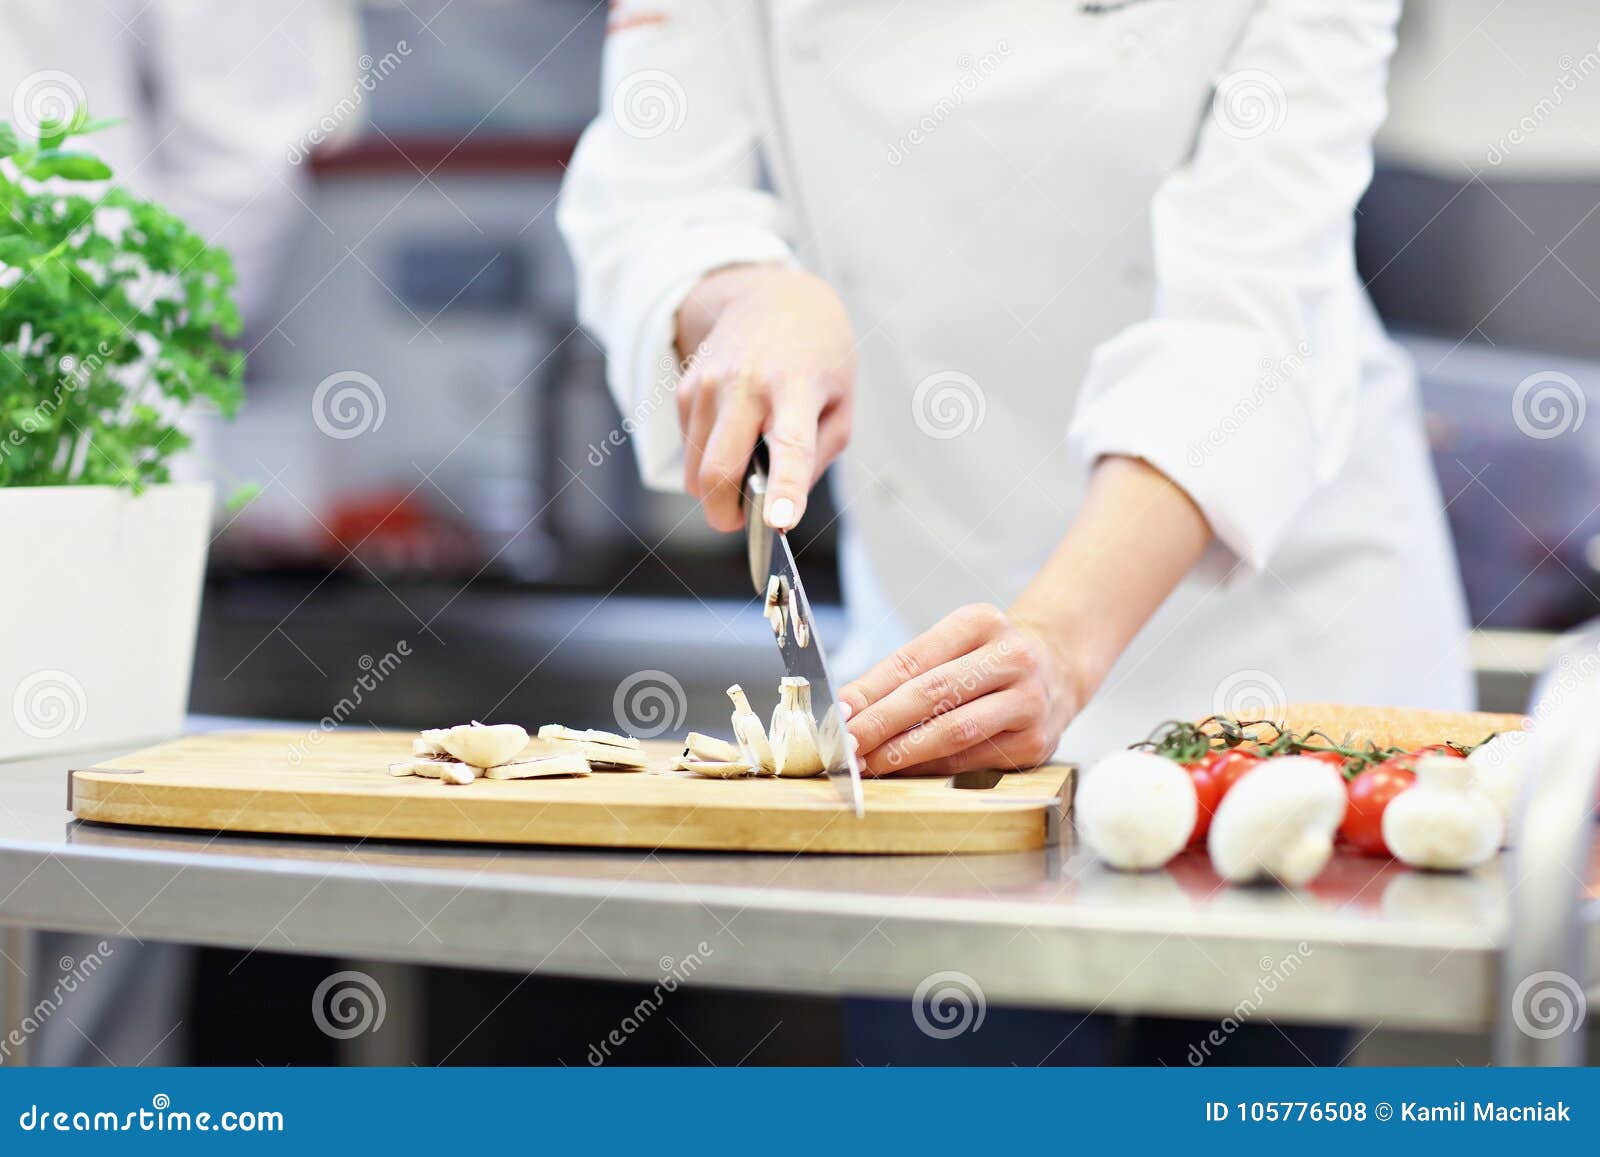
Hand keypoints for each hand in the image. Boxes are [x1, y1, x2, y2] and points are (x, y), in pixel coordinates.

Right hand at [675, 265, 854, 531]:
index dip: (784, 490)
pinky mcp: (684, 389)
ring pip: (696, 470)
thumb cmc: (818, 356)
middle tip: (742, 522)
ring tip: (748, 462)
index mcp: (795, 387)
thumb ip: (817, 458)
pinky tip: (734, 430)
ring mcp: (707, 385)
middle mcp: (745, 384)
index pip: (789, 446)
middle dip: (725, 514)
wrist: (772, 296)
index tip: (779, 522)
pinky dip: (708, 459)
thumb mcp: (842, 403)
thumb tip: (779, 508)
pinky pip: (689, 450)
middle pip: (717, 471)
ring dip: (717, 487)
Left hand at [839, 603, 1083, 776]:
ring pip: (953, 732)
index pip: (914, 660)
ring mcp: (1028, 702)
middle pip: (932, 694)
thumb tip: (850, 709)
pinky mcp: (1035, 742)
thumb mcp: (955, 643)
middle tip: (846, 745)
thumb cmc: (988, 657)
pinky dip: (931, 768)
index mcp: (982, 623)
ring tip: (867, 763)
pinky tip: (904, 771)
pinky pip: (970, 760)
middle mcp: (1012, 658)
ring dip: (902, 752)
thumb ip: (907, 672)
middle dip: (880, 724)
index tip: (839, 712)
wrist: (1059, 668)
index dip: (871, 689)